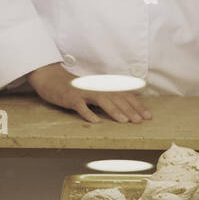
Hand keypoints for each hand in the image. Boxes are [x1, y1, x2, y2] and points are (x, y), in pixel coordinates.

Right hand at [26, 62, 152, 124]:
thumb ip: (107, 97)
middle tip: (140, 121)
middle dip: (129, 109)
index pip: (123, 95)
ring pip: (101, 100)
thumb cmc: (74, 87)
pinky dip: (88, 113)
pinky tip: (95, 122)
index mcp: (103, 87)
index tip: (148, 116)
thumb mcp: (93, 90)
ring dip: (114, 111)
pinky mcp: (70, 98)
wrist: (51, 77)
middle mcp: (96, 88)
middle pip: (116, 98)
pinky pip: (80, 106)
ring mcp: (83, 92)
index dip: (136, 105)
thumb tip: (125, 108)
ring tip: (124, 121)